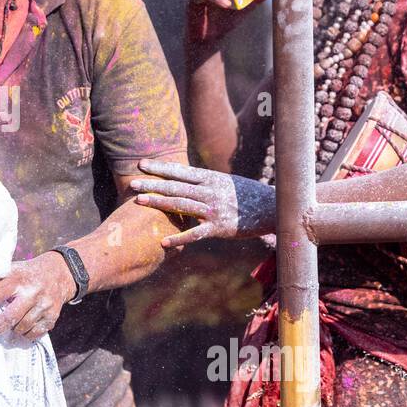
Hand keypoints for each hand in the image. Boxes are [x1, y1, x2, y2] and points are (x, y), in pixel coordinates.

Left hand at [0, 252, 75, 343]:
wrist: (61, 271)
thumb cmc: (27, 272)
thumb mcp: (11, 269)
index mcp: (16, 278)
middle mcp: (31, 291)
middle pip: (8, 318)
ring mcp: (44, 304)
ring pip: (20, 328)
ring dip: (11, 329)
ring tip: (11, 321)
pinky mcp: (53, 316)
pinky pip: (33, 334)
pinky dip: (25, 333)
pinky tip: (23, 324)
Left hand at [130, 159, 275, 246]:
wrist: (274, 208)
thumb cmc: (249, 196)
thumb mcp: (227, 183)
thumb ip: (206, 183)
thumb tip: (186, 179)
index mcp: (211, 178)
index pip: (180, 171)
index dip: (160, 168)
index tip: (142, 164)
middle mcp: (210, 191)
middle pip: (176, 186)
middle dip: (152, 184)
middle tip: (132, 183)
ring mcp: (214, 209)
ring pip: (181, 204)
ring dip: (158, 203)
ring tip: (138, 202)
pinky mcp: (219, 228)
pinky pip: (195, 233)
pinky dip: (179, 237)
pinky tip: (164, 242)